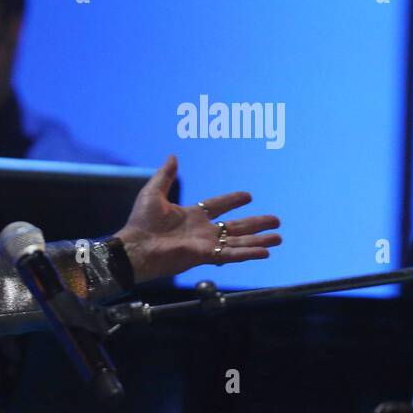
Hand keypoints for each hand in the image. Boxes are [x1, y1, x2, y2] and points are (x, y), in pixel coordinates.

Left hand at [113, 155, 281, 282]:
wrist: (134, 247)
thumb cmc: (140, 223)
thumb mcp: (153, 194)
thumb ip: (165, 176)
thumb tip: (172, 155)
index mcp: (191, 216)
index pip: (217, 206)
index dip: (232, 201)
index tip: (248, 195)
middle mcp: (201, 231)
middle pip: (235, 227)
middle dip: (256, 223)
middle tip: (276, 220)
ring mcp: (204, 245)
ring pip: (238, 242)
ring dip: (259, 240)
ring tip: (279, 238)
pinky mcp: (204, 257)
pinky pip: (231, 255)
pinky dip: (248, 253)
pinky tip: (265, 252)